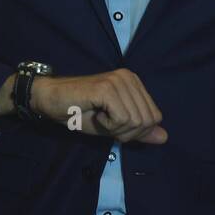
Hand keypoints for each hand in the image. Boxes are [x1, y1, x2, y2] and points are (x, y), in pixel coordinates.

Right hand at [31, 68, 167, 143]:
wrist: (50, 100)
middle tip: (105, 123)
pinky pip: (122, 119)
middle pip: (147, 120)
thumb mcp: (114, 126)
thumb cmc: (80, 113)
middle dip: (127, 132)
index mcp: (135, 83)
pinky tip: (95, 114)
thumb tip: (164, 137)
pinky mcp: (107, 88)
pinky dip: (108, 125)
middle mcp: (130, 77)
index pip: (155, 117)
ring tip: (98, 117)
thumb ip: (139, 130)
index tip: (113, 124)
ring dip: (115, 129)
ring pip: (136, 121)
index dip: (136, 131)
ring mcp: (119, 80)